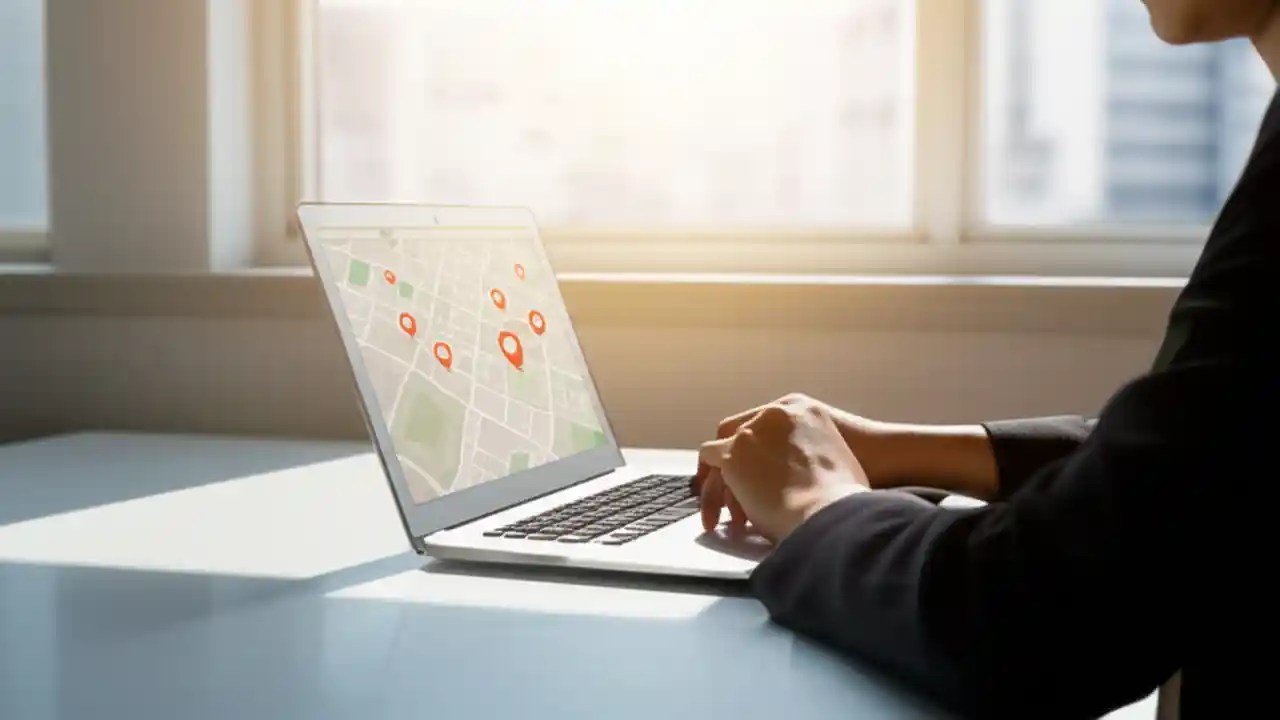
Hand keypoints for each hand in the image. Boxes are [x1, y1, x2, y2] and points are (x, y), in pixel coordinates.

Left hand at [693, 393, 999, 513]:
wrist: (866, 476)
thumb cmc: (857, 477)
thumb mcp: (834, 453)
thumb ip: (812, 459)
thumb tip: (808, 487)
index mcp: (797, 407)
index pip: (760, 423)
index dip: (750, 450)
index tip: (745, 472)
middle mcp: (771, 413)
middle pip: (731, 431)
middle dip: (723, 463)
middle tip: (718, 492)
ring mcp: (752, 430)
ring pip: (718, 452)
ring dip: (716, 485)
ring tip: (719, 518)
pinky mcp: (736, 452)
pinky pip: (712, 467)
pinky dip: (711, 491)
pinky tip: (719, 517)